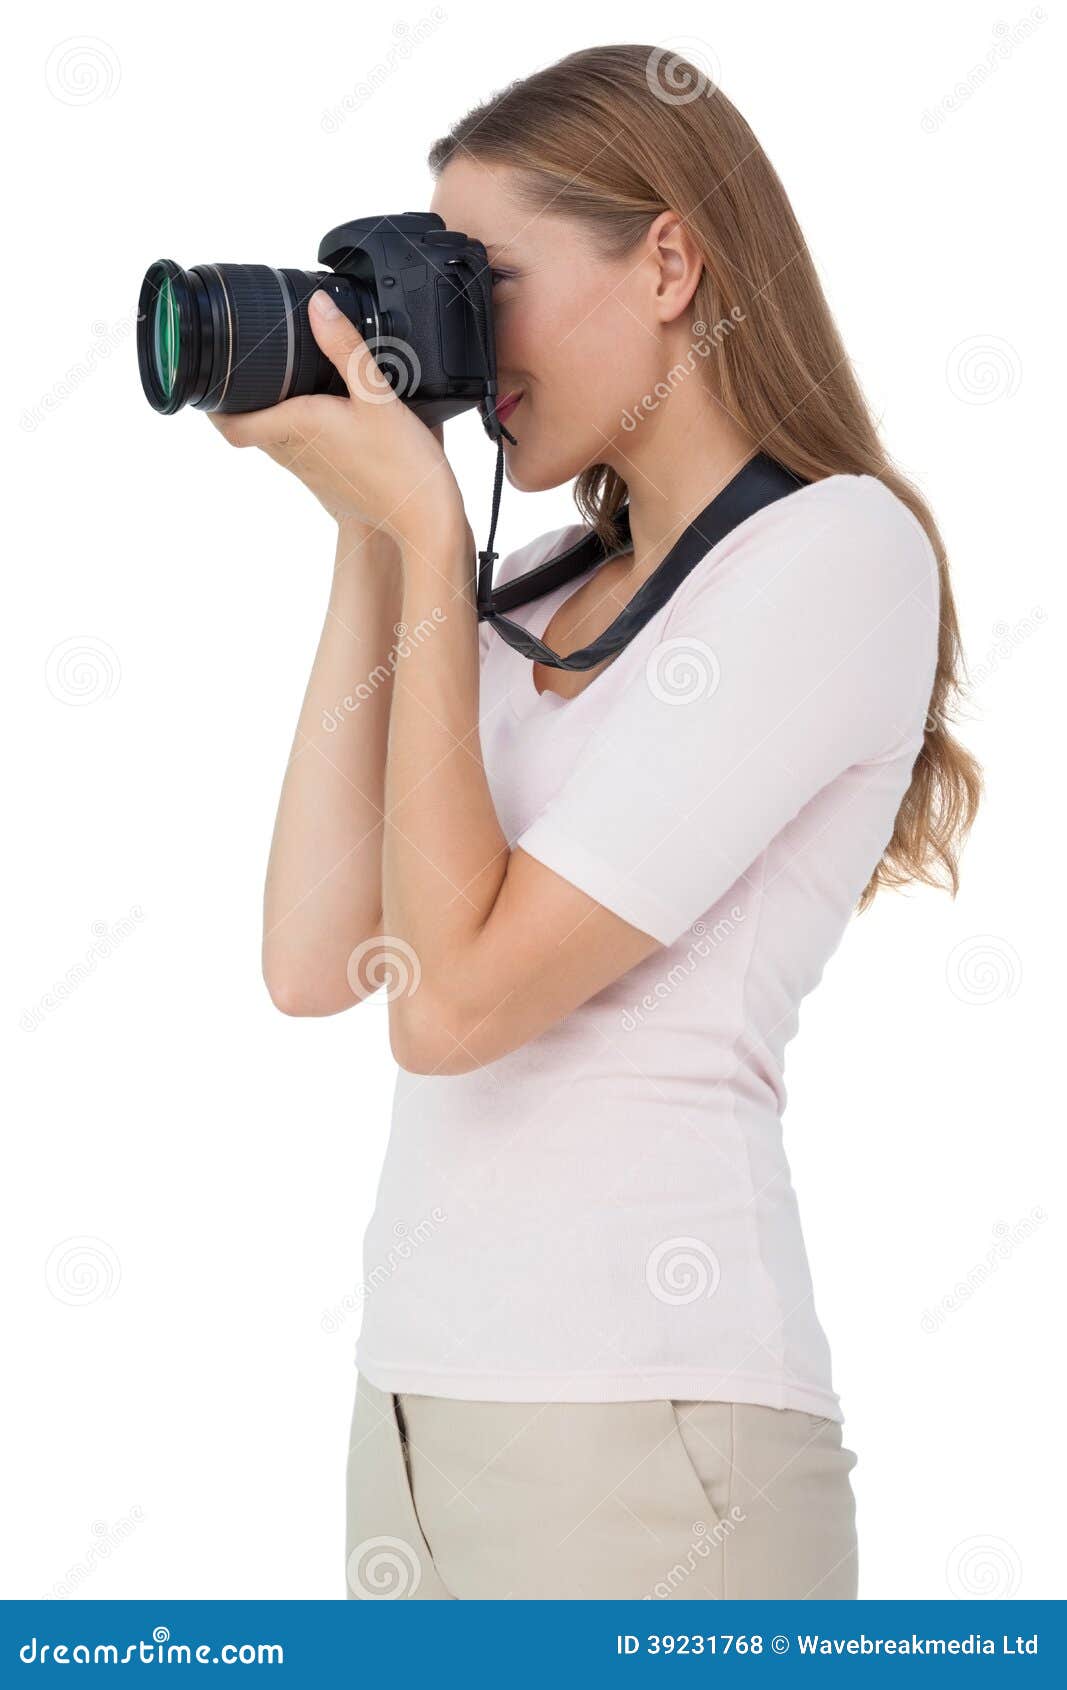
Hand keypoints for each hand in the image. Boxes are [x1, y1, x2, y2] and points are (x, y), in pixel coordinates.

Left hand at [209, 291, 463, 544]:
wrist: (427, 520)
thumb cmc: (403, 464)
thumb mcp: (376, 393)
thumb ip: (345, 346)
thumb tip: (317, 305)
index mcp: (297, 428)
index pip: (232, 426)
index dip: (213, 408)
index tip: (208, 386)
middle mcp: (297, 454)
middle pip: (251, 432)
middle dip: (243, 403)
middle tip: (246, 372)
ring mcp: (314, 475)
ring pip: (277, 444)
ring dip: (272, 419)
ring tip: (282, 388)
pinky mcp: (333, 486)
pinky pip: (304, 457)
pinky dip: (301, 434)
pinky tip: (327, 418)